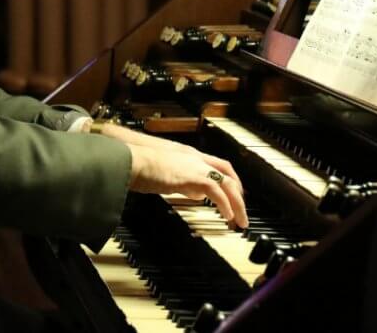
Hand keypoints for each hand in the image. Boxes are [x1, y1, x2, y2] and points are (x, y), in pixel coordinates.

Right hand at [124, 139, 248, 228]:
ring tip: (240, 220)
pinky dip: (225, 205)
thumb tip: (196, 194)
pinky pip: (217, 192)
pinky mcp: (193, 177)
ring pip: (227, 184)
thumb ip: (184, 183)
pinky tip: (227, 216)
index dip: (231, 181)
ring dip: (237, 204)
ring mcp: (196, 166)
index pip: (219, 166)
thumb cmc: (142, 168)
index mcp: (191, 156)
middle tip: (243, 212)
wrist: (134, 161)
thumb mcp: (168, 175)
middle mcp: (197, 158)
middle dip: (239, 194)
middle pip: (229, 174)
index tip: (235, 195)